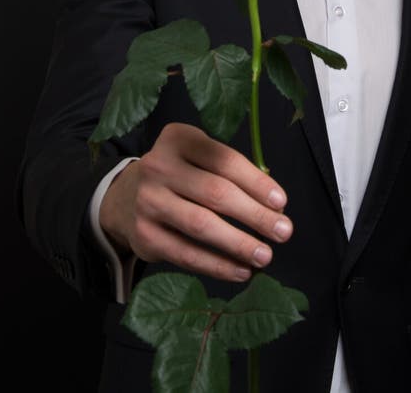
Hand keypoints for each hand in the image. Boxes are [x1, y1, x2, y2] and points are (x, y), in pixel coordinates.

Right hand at [98, 122, 292, 282]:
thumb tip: (274, 205)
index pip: (224, 160)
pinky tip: (240, 270)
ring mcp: (148, 201)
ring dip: (238, 243)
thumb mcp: (199, 157)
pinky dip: (217, 265)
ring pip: (201, 225)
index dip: (256, 182)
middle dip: (255, 215)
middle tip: (283, 231)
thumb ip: (231, 172)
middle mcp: (158, 166)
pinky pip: (186, 254)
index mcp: (178, 139)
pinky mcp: (144, 235)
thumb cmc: (180, 174)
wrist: (126, 197)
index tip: (281, 202)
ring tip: (265, 255)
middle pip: (216, 193)